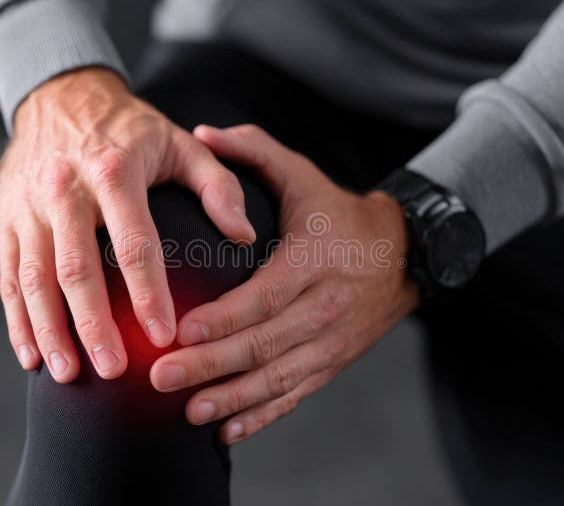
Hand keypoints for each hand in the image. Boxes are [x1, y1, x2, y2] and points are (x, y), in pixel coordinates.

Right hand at [0, 68, 255, 381]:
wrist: (60, 96)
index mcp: (114, 170)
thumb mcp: (181, 143)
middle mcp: (65, 188)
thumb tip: (245, 235)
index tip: (164, 336)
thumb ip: (218, 185)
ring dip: (49, 330)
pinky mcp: (7, 219)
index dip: (148, 292)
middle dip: (94, 324)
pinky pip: (8, 275)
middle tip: (115, 371)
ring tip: (69, 375)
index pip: (134, 241)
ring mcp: (28, 205)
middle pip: (76, 267)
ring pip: (33, 278)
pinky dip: (16, 320)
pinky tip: (32, 358)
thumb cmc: (132, 129)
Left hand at [150, 125, 418, 442]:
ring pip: (280, 377)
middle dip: (211, 364)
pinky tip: (227, 429)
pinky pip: (297, 394)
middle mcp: (327, 305)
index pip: (266, 295)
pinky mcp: (333, 361)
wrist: (402, 253)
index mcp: (315, 260)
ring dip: (232, 397)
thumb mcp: (302, 175)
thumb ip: (254, 151)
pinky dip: (262, 415)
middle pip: (266, 344)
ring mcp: (333, 340)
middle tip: (161, 377)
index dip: (224, 318)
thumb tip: (202, 133)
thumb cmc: (337, 213)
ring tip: (188, 410)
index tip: (180, 331)